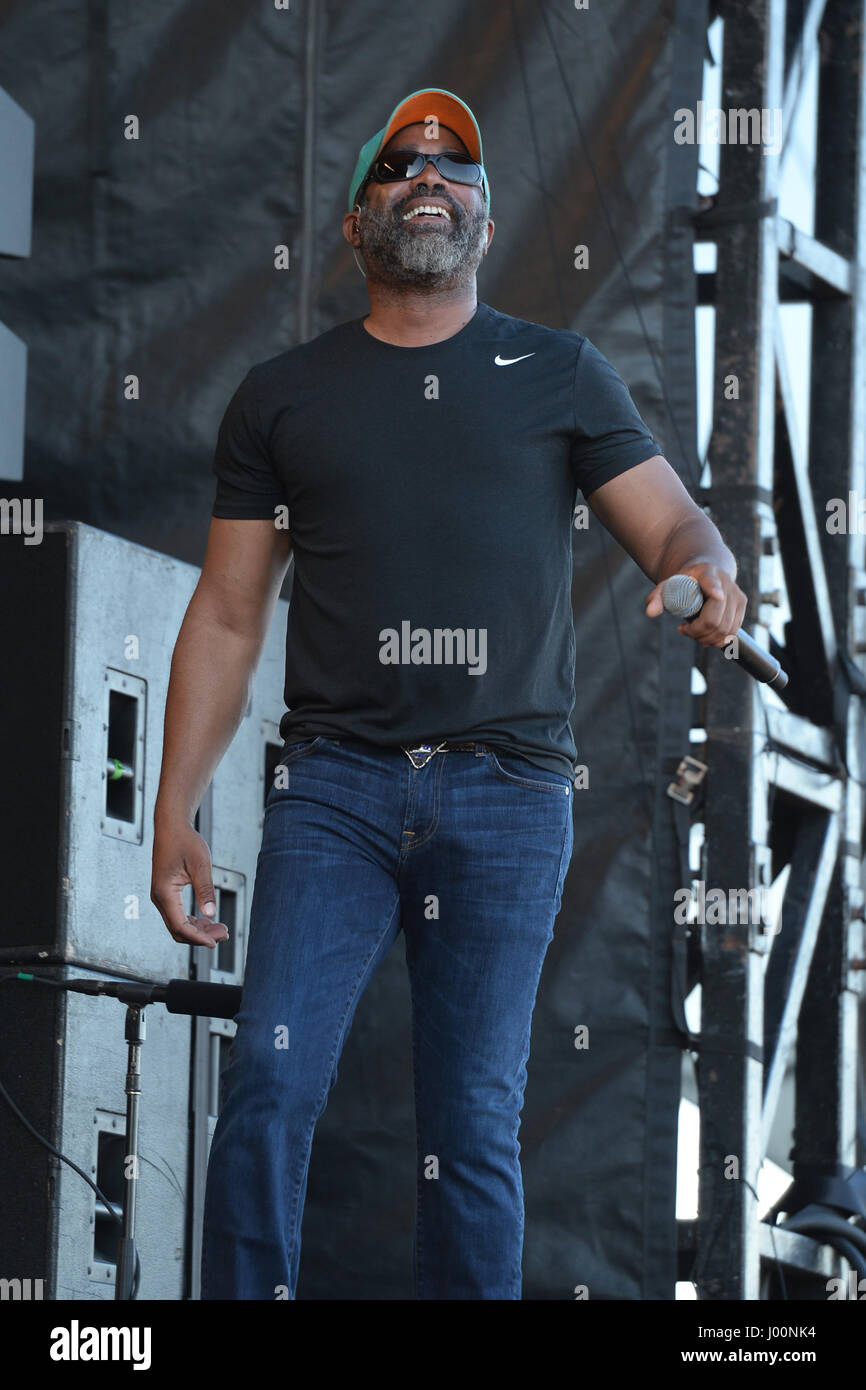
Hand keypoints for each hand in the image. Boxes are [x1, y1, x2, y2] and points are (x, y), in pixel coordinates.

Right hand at [150, 821, 229, 947]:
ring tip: (221, 929)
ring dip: (198, 930)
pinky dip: (193, 922)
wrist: (172, 827)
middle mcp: (159, 898)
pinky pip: (177, 915)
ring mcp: (161, 897)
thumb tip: (211, 914)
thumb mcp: (200, 864)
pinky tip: (209, 921)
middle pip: (178, 929)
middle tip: (224, 933)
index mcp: (164, 892)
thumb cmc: (185, 841)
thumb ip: (205, 889)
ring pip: (177, 925)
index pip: (180, 925)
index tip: (215, 941)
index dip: (197, 937)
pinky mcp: (166, 894)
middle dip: (200, 936)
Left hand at [645, 563, 747, 647]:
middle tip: (683, 629)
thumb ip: (658, 597)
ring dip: (706, 638)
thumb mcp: (668, 585)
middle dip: (697, 632)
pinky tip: (705, 633)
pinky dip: (717, 639)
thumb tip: (650, 612)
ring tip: (693, 631)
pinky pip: (732, 632)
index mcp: (706, 573)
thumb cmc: (685, 581)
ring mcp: (737, 594)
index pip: (711, 582)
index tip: (717, 595)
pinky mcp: (742, 605)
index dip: (714, 589)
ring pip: (725, 630)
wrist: (708, 570)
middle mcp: (725, 583)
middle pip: (714, 620)